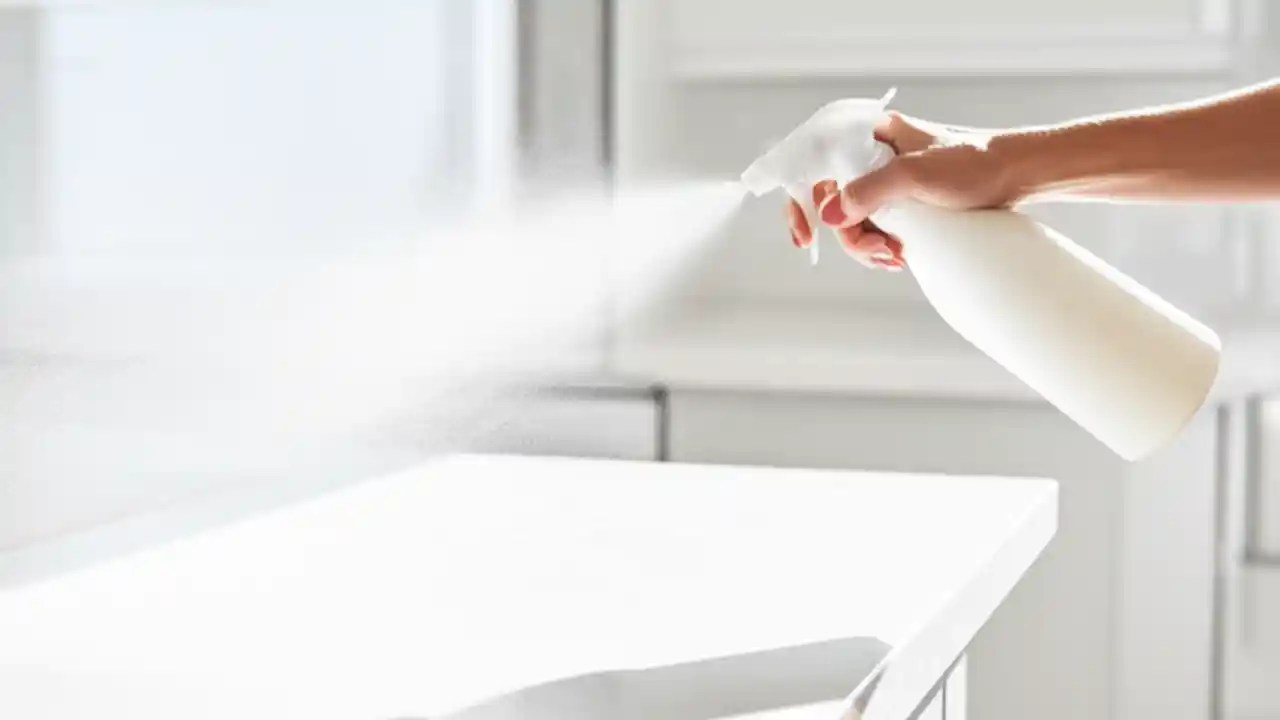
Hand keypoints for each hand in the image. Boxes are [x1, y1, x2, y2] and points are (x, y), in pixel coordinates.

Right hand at [786, 112, 1016, 269]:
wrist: (1016, 174)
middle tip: (878, 252)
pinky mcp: (899, 201)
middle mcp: (870, 156)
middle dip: (849, 235)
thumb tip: (828, 215)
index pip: (813, 164)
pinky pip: (872, 228)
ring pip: (852, 221)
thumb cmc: (972, 163)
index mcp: (868, 136)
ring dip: (866, 246)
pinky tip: (898, 256)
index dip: (800, 200)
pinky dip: (879, 247)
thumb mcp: (915, 176)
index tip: (805, 235)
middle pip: (831, 202)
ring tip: (894, 257)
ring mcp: (884, 181)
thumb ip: (868, 191)